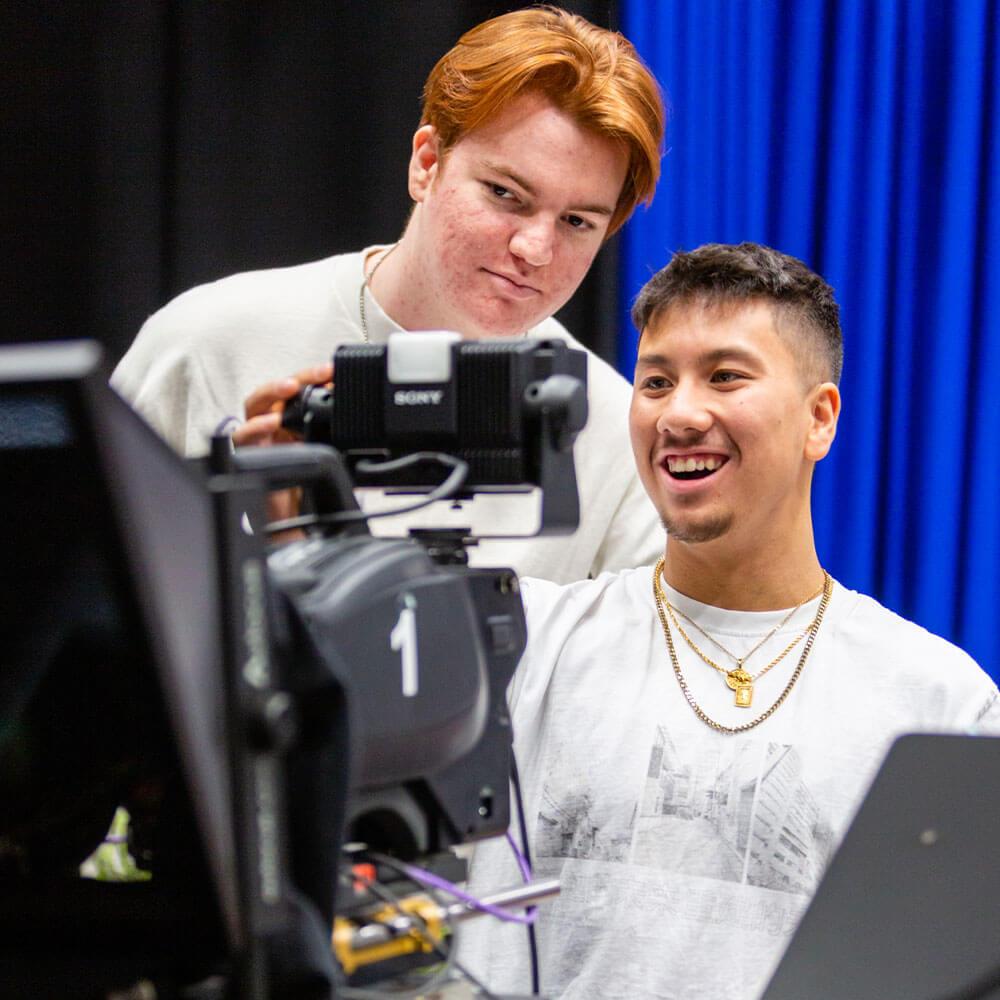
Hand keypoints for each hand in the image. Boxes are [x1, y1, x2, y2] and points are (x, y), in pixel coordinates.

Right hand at [232, 362, 333, 530]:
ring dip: (271, 393)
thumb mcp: (327, 456)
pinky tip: (270, 423)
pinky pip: (242, 437)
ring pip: (254, 406)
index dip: (315, 377)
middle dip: (298, 377)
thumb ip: (336, 437)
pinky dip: (255, 427)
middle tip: (320, 372)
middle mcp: (273, 425)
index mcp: (291, 420)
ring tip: (290, 387)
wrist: (292, 520)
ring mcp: (259, 438)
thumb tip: (358, 418)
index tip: (335, 370)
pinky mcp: (248, 456)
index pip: (300, 390)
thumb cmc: (306, 486)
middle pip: (278, 390)